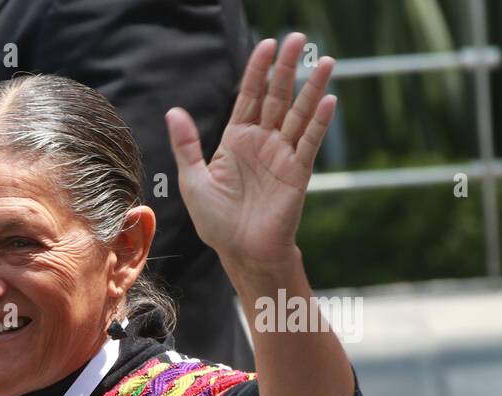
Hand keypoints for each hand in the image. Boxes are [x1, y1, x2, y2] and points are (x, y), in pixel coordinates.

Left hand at [166, 34, 335, 273]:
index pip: (249, 96)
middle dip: (286, 68)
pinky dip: (320, 122)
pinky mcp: (298, 173)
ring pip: (299, 114)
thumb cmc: (215, 220)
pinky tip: (328, 100)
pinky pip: (310, 142)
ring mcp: (282, 155)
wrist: (240, 251)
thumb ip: (187, 145)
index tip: (266, 44)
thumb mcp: (193, 180)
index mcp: (236, 140)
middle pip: (277, 97)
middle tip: (298, 37)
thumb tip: (173, 111)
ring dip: (312, 88)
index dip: (257, 71)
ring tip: (325, 59)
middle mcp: (262, 142)